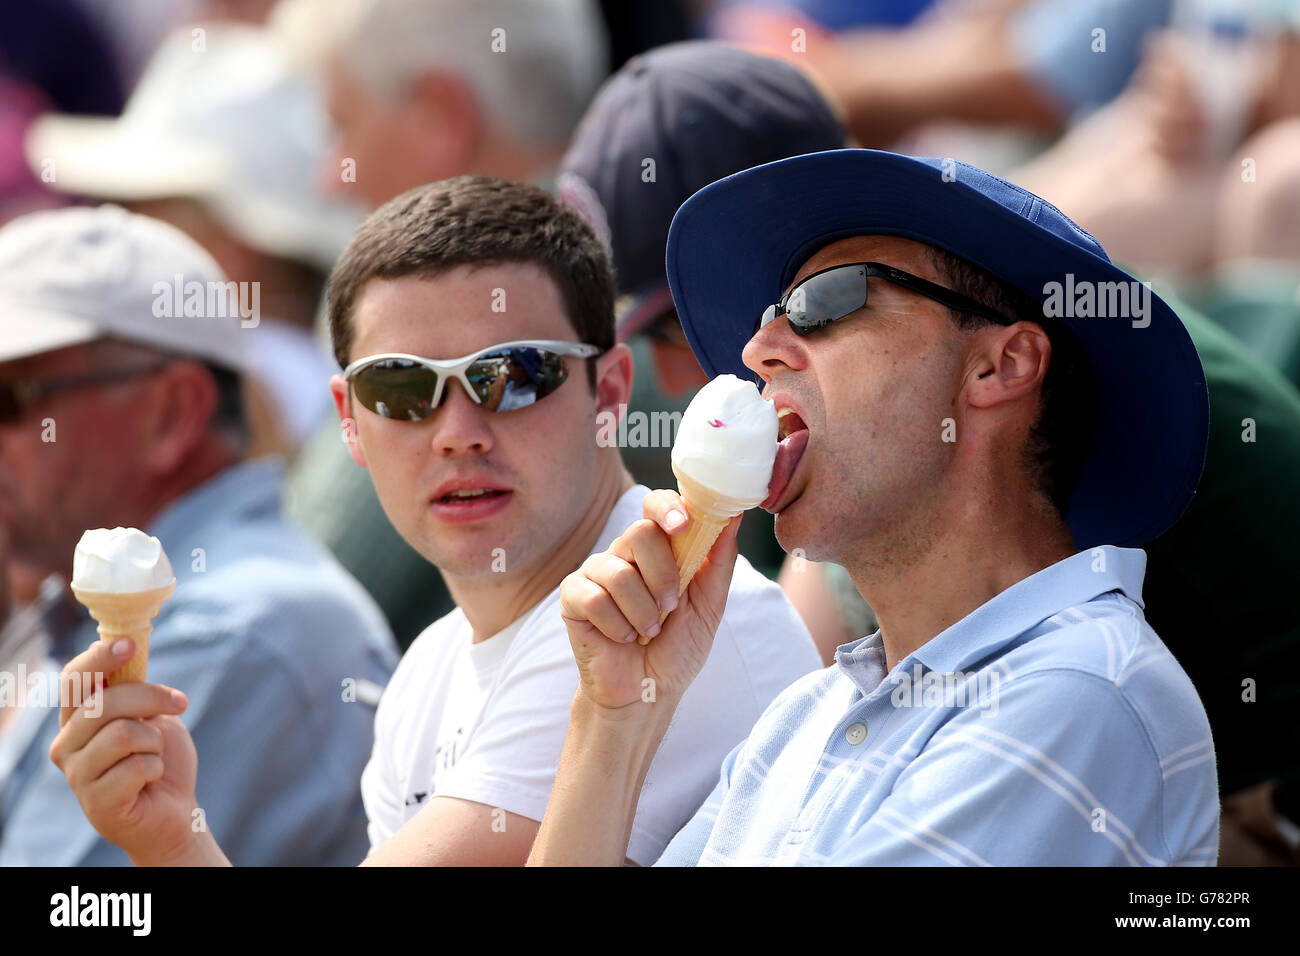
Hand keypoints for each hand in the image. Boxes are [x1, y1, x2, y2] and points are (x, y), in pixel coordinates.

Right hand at [49, 637, 198, 865]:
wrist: (174, 811)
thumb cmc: (160, 758)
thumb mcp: (151, 715)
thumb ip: (134, 689)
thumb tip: (128, 647)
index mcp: (77, 720)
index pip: (74, 680)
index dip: (99, 658)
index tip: (129, 644)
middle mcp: (68, 745)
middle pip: (105, 703)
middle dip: (152, 697)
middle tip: (179, 702)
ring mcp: (78, 776)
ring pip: (124, 733)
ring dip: (155, 741)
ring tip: (155, 755)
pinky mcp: (97, 802)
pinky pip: (137, 766)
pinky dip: (156, 768)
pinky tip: (151, 779)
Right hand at [559, 489, 740, 711]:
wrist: (646, 692)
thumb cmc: (677, 649)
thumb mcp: (709, 607)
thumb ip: (719, 563)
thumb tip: (733, 517)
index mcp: (658, 549)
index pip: (657, 506)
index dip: (668, 508)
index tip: (683, 526)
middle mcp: (625, 554)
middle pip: (640, 532)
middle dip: (663, 575)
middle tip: (670, 607)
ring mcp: (596, 573)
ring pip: (618, 571)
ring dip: (642, 611)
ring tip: (648, 631)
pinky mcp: (573, 597)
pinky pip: (594, 598)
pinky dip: (616, 625)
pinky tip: (622, 638)